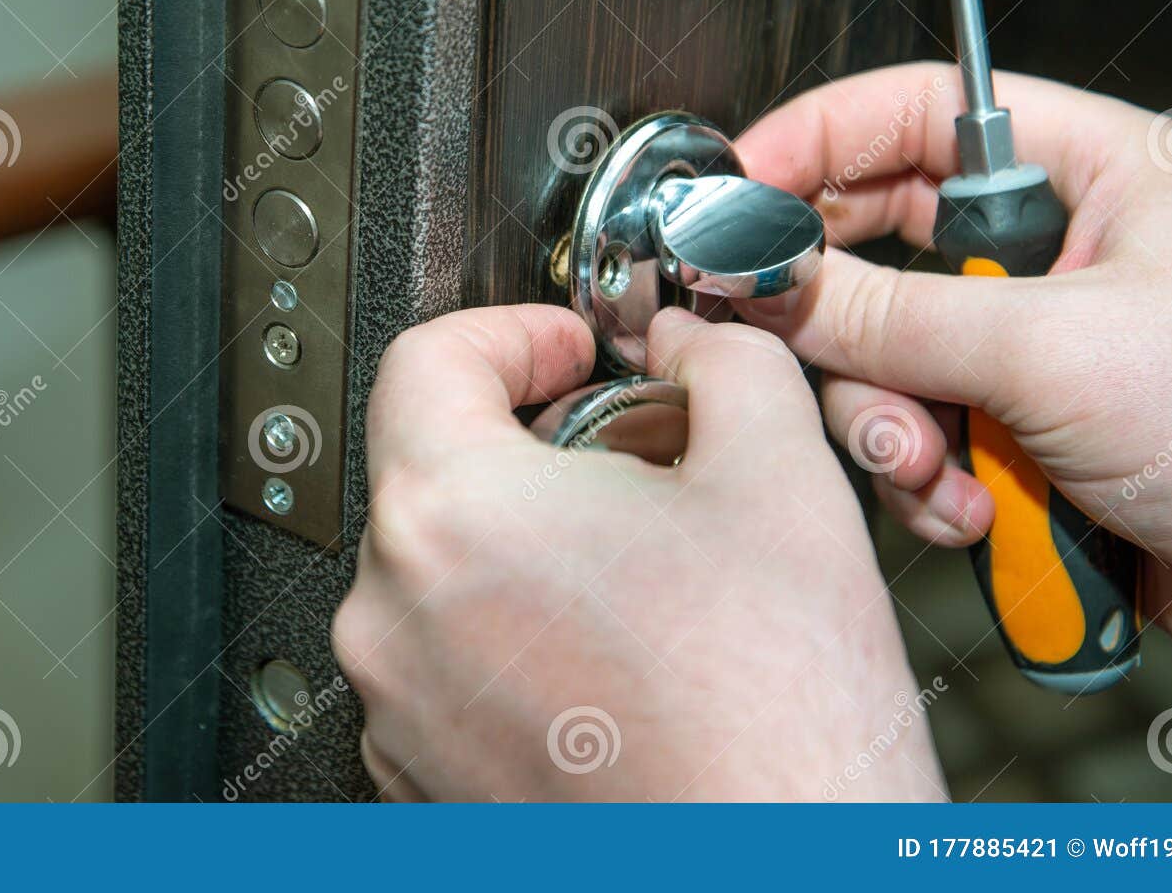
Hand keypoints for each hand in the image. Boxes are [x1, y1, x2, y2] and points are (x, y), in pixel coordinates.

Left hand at [333, 303, 944, 800]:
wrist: (778, 874)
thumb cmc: (773, 723)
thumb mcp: (780, 477)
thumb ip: (723, 365)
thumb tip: (693, 344)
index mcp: (451, 513)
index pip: (427, 358)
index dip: (513, 333)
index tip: (569, 352)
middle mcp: (392, 612)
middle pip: (437, 466)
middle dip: (537, 442)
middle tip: (634, 460)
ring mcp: (399, 705)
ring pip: (444, 568)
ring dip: (529, 542)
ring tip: (639, 570)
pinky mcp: (422, 774)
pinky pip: (447, 659)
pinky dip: (513, 632)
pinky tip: (613, 653)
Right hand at [734, 62, 1171, 672]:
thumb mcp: (1053, 350)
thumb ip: (890, 313)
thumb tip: (767, 279)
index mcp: (1092, 173)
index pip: (916, 114)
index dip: (814, 141)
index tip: (730, 190)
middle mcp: (1053, 251)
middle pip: (877, 246)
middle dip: (841, 323)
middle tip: (786, 344)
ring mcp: (1029, 348)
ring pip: (881, 359)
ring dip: (888, 425)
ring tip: (938, 470)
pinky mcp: (1015, 432)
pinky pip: (914, 435)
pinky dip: (924, 481)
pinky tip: (975, 513)